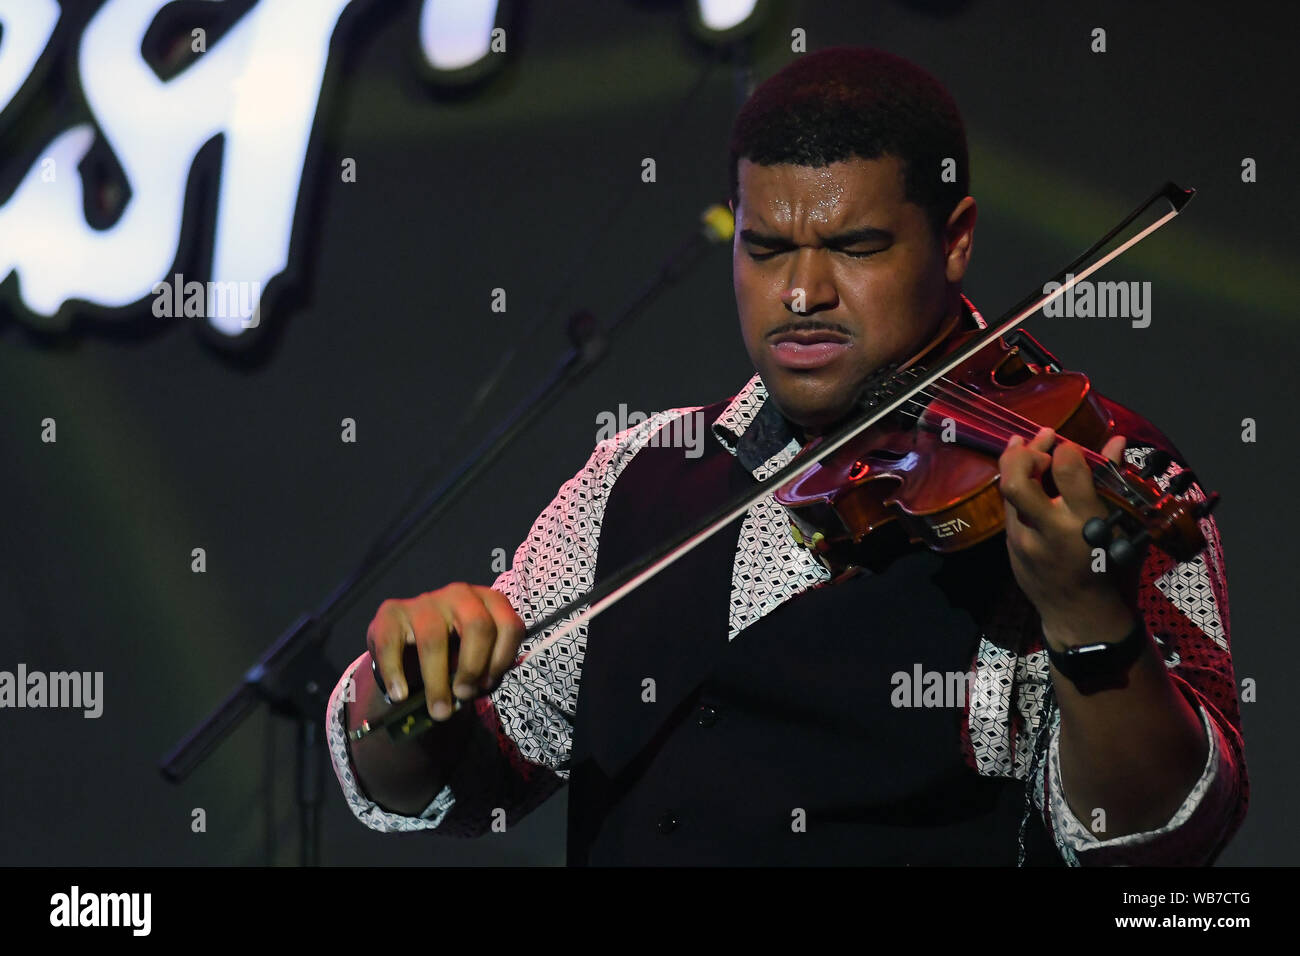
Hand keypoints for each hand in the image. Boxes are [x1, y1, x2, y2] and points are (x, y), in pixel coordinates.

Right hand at [366, 583, 524, 720]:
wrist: (409, 644)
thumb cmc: (453, 653)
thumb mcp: (477, 659)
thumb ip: (485, 672)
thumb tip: (473, 690)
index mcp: (489, 602)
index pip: (509, 625)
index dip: (501, 660)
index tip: (486, 685)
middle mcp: (460, 594)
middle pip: (477, 626)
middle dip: (473, 667)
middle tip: (464, 696)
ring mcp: (425, 600)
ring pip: (434, 640)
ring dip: (437, 682)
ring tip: (438, 710)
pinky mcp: (391, 611)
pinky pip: (391, 643)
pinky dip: (395, 674)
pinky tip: (400, 695)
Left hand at [997, 426, 1141, 649]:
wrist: (1083, 616)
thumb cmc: (1113, 568)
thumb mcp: (1125, 527)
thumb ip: (1115, 482)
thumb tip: (1116, 441)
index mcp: (1087, 523)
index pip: (1068, 472)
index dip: (1066, 449)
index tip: (1070, 447)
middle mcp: (1051, 531)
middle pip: (1019, 482)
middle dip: (1023, 454)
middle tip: (1040, 442)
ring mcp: (1025, 542)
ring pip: (1007, 493)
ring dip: (1015, 464)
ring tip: (1028, 446)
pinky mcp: (1011, 549)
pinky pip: (1008, 510)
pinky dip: (1017, 490)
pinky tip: (1028, 478)